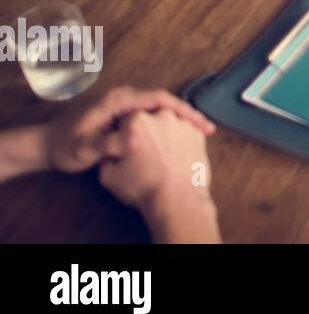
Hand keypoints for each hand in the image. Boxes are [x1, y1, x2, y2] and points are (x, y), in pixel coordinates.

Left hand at [43, 86, 214, 174]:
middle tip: (208, 129)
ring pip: (160, 107)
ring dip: (180, 118)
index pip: (160, 99)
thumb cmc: (65, 147)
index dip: (184, 111)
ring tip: (200, 132)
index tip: (202, 124)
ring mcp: (124, 103)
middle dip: (188, 114)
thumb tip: (139, 137)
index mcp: (119, 100)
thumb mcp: (86, 149)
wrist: (47, 145)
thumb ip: (111, 143)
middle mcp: (124, 96)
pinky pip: (152, 114)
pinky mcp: (123, 111)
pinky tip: (177, 134)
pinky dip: (168, 122)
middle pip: (164, 101)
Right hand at [97, 109, 218, 241]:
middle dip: (145, 132)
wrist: (178, 198)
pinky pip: (186, 132)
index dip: (122, 135)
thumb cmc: (142, 187)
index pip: (124, 121)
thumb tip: (108, 154)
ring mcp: (183, 122)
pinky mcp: (199, 133)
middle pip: (149, 119)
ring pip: (169, 124)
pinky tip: (177, 156)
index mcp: (136, 120)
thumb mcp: (109, 176)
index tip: (126, 148)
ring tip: (163, 156)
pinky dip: (181, 141)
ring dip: (164, 134)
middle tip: (145, 153)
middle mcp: (161, 114)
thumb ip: (105, 159)